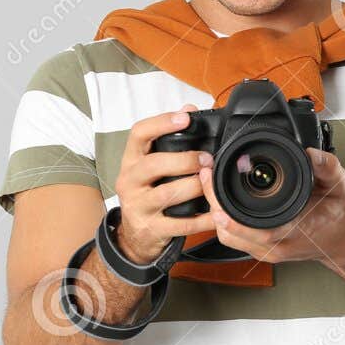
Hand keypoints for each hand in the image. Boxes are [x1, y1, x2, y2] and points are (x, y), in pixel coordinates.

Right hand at [111, 105, 217, 263]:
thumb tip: (188, 109)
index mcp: (131, 161)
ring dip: (195, 187)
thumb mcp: (150, 165)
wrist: (134, 236)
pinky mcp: (151, 229)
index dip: (161, 123)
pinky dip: (202, 219)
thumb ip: (169, 138)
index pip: (138, 134)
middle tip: (207, 160)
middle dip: (185, 160)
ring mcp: (138, 207)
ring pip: (168, 194)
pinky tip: (215, 213)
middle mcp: (129, 181)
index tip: (185, 118)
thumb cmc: (147, 193)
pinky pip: (181, 224)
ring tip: (210, 184)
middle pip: (154, 164)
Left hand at [197, 147, 344, 264]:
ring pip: (228, 237)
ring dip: (213, 212)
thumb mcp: (338, 184)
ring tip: (207, 184)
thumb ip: (325, 166)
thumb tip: (309, 152)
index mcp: (294, 232)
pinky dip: (221, 220)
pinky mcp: (261, 250)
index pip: (254, 229)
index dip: (228, 210)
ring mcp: (267, 251)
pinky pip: (233, 239)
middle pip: (230, 232)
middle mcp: (276, 246)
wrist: (343, 238)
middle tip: (205, 174)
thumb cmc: (338, 214)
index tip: (214, 182)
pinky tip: (217, 200)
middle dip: (212, 202)